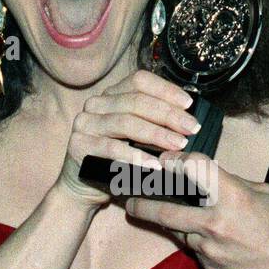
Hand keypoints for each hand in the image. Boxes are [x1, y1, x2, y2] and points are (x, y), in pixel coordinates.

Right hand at [56, 69, 202, 207]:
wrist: (85, 187)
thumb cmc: (119, 160)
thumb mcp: (138, 137)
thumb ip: (155, 122)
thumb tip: (188, 118)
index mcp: (111, 95)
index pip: (139, 81)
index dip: (165, 89)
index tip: (188, 104)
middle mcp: (95, 104)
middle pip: (136, 101)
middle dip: (168, 115)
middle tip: (191, 128)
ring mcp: (84, 123)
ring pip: (125, 122)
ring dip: (155, 134)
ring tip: (178, 145)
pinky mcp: (78, 145)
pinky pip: (110, 148)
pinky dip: (135, 156)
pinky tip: (154, 164)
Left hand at [124, 151, 268, 268]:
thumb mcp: (268, 196)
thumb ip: (237, 185)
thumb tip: (215, 180)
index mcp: (233, 198)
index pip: (193, 168)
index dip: (175, 160)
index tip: (166, 160)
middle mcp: (215, 223)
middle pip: (165, 209)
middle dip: (141, 203)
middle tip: (129, 199)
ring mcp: (210, 250)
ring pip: (179, 232)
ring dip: (173, 223)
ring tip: (158, 213)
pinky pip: (195, 251)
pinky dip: (196, 241)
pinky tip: (207, 238)